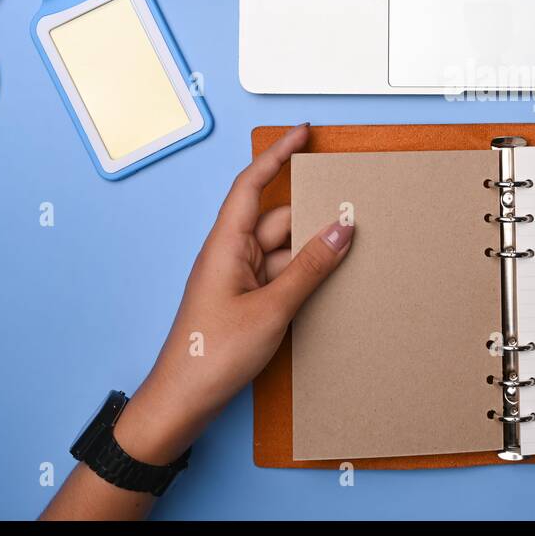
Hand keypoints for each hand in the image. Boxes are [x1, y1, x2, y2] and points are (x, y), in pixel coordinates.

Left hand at [114, 124, 352, 463]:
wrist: (183, 402)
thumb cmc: (210, 356)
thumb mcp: (271, 308)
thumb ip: (310, 267)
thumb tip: (340, 229)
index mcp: (225, 244)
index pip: (252, 183)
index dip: (277, 154)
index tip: (302, 133)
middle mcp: (230, 255)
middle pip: (278, 218)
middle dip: (312, 213)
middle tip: (350, 208)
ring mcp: (237, 279)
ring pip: (283, 249)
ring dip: (312, 249)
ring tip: (348, 251)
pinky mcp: (245, 301)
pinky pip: (280, 274)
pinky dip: (304, 274)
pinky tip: (328, 282)